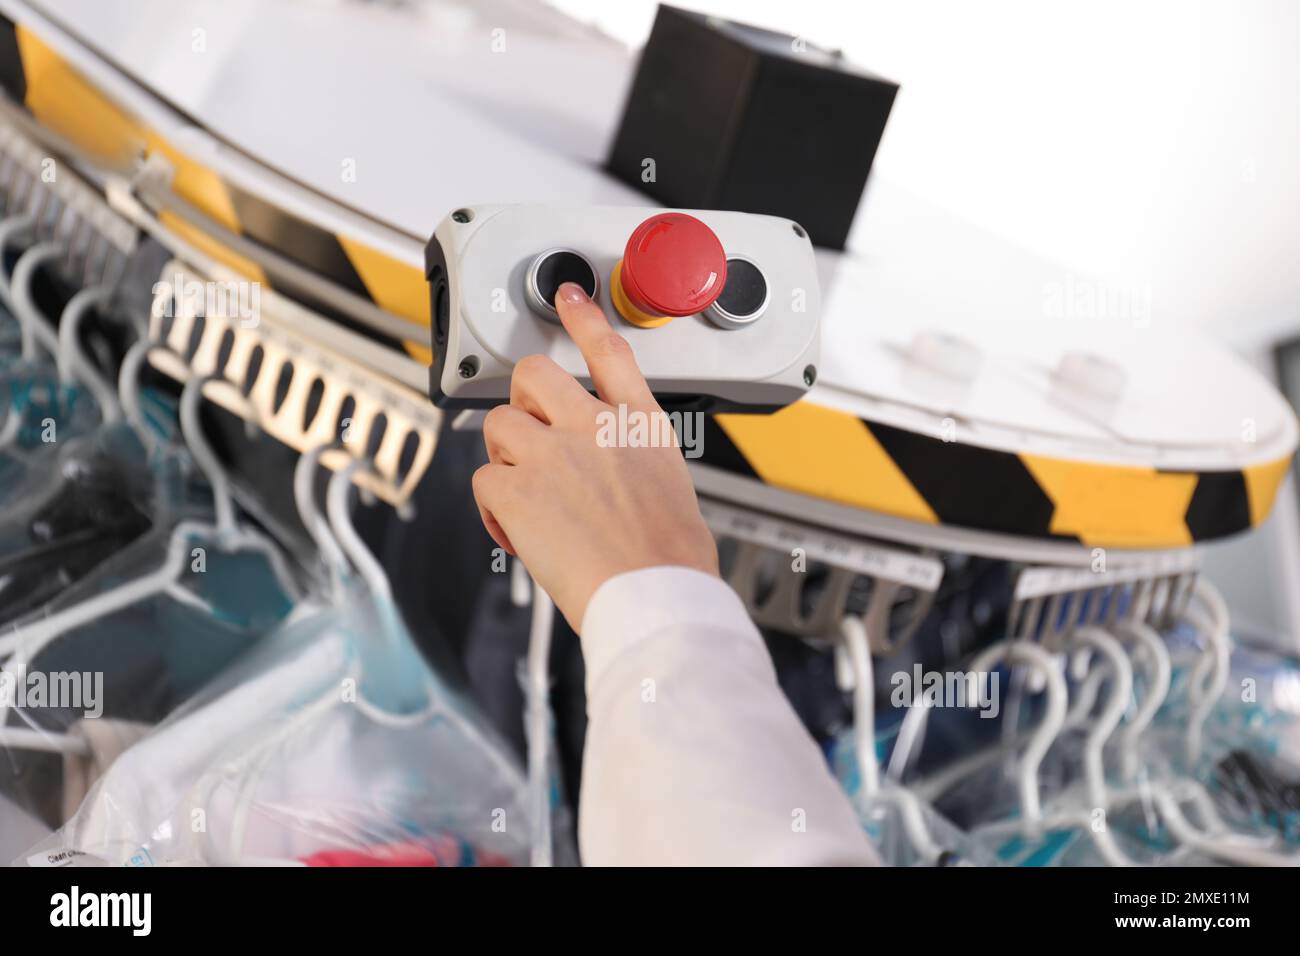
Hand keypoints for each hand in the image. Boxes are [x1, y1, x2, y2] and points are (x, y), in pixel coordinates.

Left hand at [472, 282, 719, 631]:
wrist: (657, 594)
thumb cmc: (671, 557)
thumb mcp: (669, 484)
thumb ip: (630, 458)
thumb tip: (606, 466)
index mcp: (639, 423)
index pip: (608, 350)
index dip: (584, 316)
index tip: (569, 296)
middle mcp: (593, 427)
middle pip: (533, 375)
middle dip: (523, 398)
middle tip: (530, 432)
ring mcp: (550, 454)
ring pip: (498, 425)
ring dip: (506, 456)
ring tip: (529, 494)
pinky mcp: (516, 490)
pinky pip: (484, 481)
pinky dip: (494, 509)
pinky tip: (518, 531)